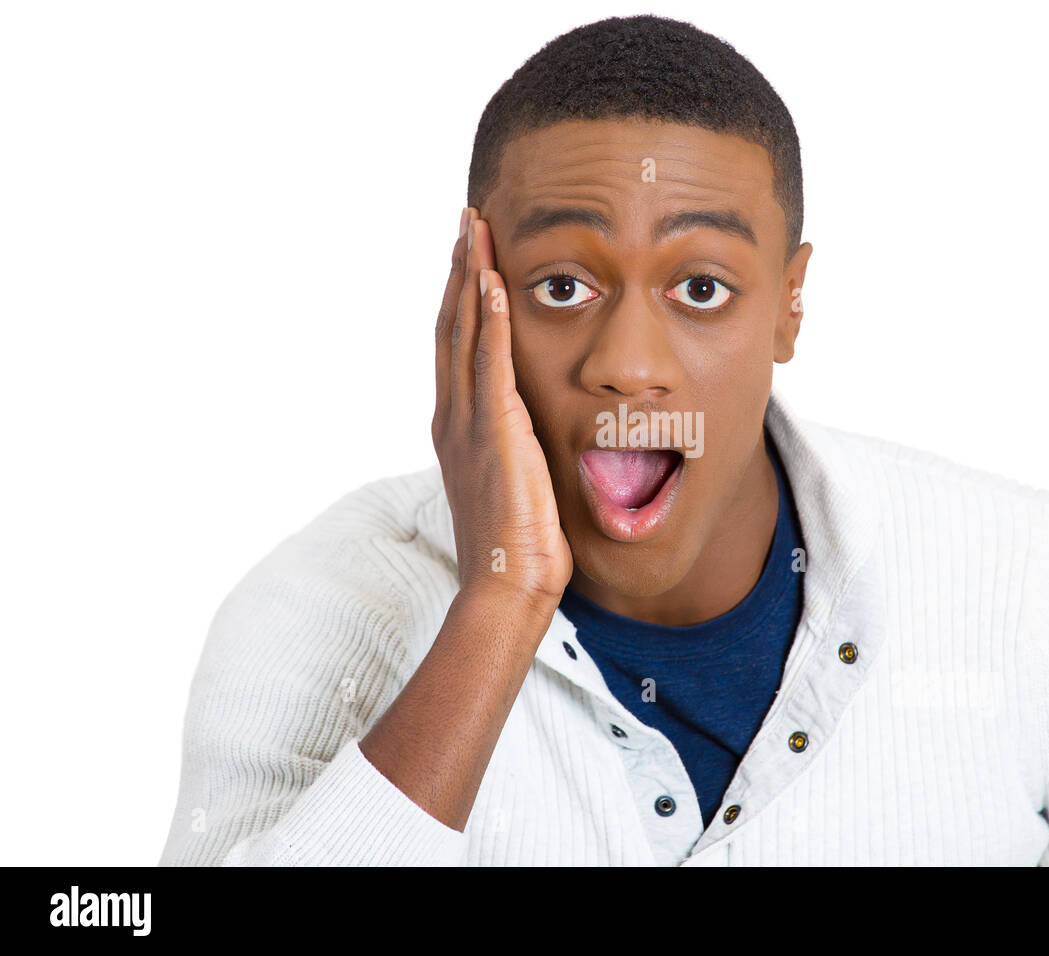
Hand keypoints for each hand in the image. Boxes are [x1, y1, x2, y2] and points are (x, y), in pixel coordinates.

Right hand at [431, 208, 572, 614]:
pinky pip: (490, 362)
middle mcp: (454, 415)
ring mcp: (469, 421)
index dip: (460, 296)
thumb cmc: (515, 543)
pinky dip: (490, 318)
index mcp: (458, 426)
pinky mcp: (494, 430)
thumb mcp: (511, 480)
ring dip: (470, 275)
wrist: (506, 582)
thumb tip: (529, 431)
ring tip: (475, 230)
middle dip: (459, 269)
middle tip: (466, 222)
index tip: (469, 256)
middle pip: (451, 324)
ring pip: (464, 331)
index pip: (455, 345)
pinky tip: (493, 281)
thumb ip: (513, 446)